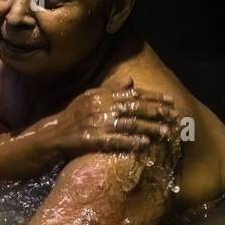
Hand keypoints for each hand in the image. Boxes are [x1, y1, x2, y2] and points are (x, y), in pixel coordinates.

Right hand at [41, 78, 179, 157]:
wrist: (50, 136)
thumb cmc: (72, 118)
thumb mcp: (89, 99)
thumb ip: (110, 90)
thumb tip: (130, 80)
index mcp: (100, 96)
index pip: (131, 94)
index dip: (153, 97)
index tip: (170, 101)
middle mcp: (99, 107)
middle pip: (134, 108)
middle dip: (157, 111)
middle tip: (175, 116)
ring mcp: (95, 123)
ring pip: (128, 124)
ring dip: (149, 128)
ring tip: (166, 132)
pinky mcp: (90, 139)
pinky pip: (114, 140)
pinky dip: (130, 142)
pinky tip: (144, 144)